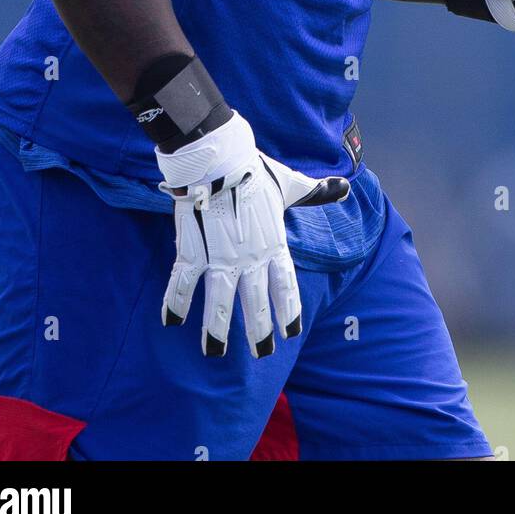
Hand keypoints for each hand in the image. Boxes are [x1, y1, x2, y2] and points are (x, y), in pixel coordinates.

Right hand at [156, 113, 349, 356]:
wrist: (221, 160)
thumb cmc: (256, 171)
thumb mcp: (291, 185)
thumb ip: (314, 193)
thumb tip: (344, 188)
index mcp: (274, 245)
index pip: (285, 286)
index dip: (288, 311)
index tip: (290, 334)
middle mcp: (250, 258)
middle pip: (255, 302)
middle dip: (258, 330)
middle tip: (260, 352)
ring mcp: (221, 258)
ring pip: (219, 302)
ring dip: (216, 330)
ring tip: (213, 353)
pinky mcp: (194, 251)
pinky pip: (183, 283)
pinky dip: (175, 302)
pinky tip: (170, 322)